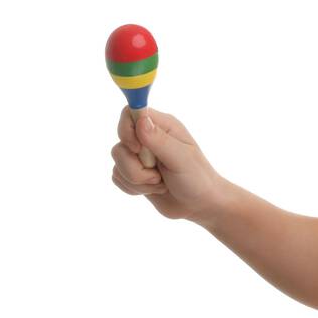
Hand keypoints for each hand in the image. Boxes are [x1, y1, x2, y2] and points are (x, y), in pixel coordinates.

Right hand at [111, 107, 230, 223]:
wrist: (199, 204)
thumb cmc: (197, 178)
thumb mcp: (181, 158)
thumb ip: (159, 140)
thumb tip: (141, 119)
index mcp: (163, 126)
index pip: (130, 113)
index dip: (126, 130)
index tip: (137, 148)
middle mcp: (149, 138)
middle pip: (120, 144)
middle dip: (135, 166)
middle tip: (158, 174)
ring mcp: (140, 156)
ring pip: (117, 164)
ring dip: (137, 180)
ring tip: (160, 183)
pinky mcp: (134, 172)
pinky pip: (117, 178)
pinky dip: (134, 188)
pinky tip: (154, 189)